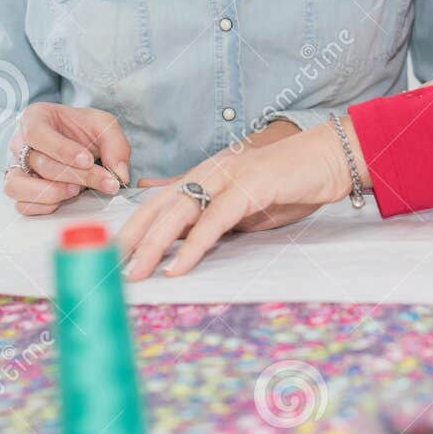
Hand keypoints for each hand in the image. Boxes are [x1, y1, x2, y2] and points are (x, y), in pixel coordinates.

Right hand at [4, 103, 130, 215]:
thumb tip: (119, 174)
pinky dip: (44, 206)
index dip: (62, 149)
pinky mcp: (20, 191)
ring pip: (18, 186)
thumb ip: (115, 144)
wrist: (76, 141)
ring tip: (76, 190)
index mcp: (34, 118)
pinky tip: (65, 199)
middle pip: (39, 163)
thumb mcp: (103, 126)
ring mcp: (17, 168)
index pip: (37, 133)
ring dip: (51, 192)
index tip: (87, 160)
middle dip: (75, 175)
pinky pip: (23, 205)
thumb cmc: (83, 130)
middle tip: (104, 181)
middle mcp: (19, 143)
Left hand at [117, 119, 361, 279]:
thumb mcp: (240, 203)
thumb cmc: (286, 185)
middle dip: (130, 238)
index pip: (157, 202)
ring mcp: (227, 177)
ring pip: (178, 212)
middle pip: (158, 207)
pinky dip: (194, 246)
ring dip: (153, 246)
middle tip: (105, 266)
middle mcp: (208, 172)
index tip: (107, 253)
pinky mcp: (249, 188)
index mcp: (203, 176)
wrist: (327, 160)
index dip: (131, 227)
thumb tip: (179, 235)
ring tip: (134, 273)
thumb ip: (209, 214)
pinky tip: (178, 267)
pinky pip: (214, 221)